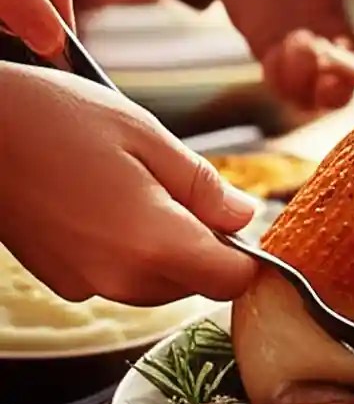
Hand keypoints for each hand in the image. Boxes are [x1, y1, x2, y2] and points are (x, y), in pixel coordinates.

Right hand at [0, 62, 255, 304]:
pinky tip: (108, 203)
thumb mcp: (147, 136)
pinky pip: (118, 276)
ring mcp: (84, 282)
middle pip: (195, 284)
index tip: (242, 223)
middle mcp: (118, 276)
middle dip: (206, 245)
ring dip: (168, 248)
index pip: (231, 282)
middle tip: (182, 188)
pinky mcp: (60, 278)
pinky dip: (129, 250)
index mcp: (152, 242)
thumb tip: (244, 216)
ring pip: (158, 283)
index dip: (248, 255)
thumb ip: (203, 186)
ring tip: (140, 188)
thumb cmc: (56, 119)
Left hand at [216, 0, 353, 110]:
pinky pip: (281, 84)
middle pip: (345, 88)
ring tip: (292, 45)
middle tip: (324, 70)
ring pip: (310, 94)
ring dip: (303, 82)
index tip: (350, 54)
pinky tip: (275, 53)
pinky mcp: (273, 56)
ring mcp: (305, 55)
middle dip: (337, 90)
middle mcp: (338, 46)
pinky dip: (279, 78)